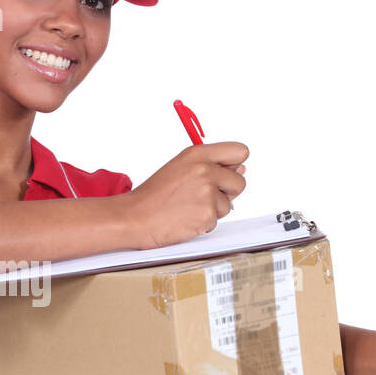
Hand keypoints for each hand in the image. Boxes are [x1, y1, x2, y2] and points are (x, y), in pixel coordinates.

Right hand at [125, 142, 247, 249]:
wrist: (134, 217)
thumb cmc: (154, 195)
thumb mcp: (179, 167)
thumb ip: (211, 164)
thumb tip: (241, 169)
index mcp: (197, 154)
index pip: (240, 151)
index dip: (234, 165)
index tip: (225, 173)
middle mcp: (205, 170)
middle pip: (240, 182)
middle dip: (226, 192)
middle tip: (200, 196)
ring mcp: (207, 193)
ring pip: (228, 205)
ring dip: (212, 209)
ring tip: (187, 208)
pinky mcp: (207, 215)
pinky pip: (216, 221)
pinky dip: (203, 223)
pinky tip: (185, 218)